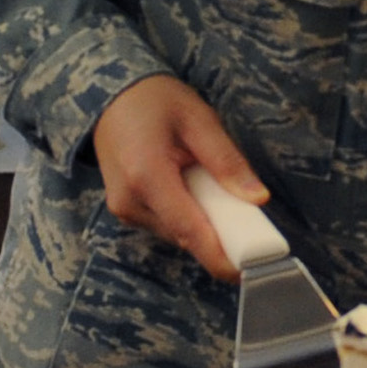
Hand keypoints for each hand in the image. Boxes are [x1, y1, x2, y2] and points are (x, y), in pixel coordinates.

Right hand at [94, 74, 261, 277]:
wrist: (109, 96)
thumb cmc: (155, 100)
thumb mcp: (199, 119)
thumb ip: (227, 161)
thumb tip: (257, 198)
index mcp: (146, 175)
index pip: (189, 230)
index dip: (221, 256)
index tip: (251, 271)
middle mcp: (130, 201)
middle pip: (185, 236)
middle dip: (221, 238)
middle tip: (254, 227)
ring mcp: (124, 209)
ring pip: (177, 234)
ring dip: (204, 225)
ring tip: (223, 197)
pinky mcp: (125, 211)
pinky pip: (166, 225)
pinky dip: (189, 217)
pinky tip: (200, 194)